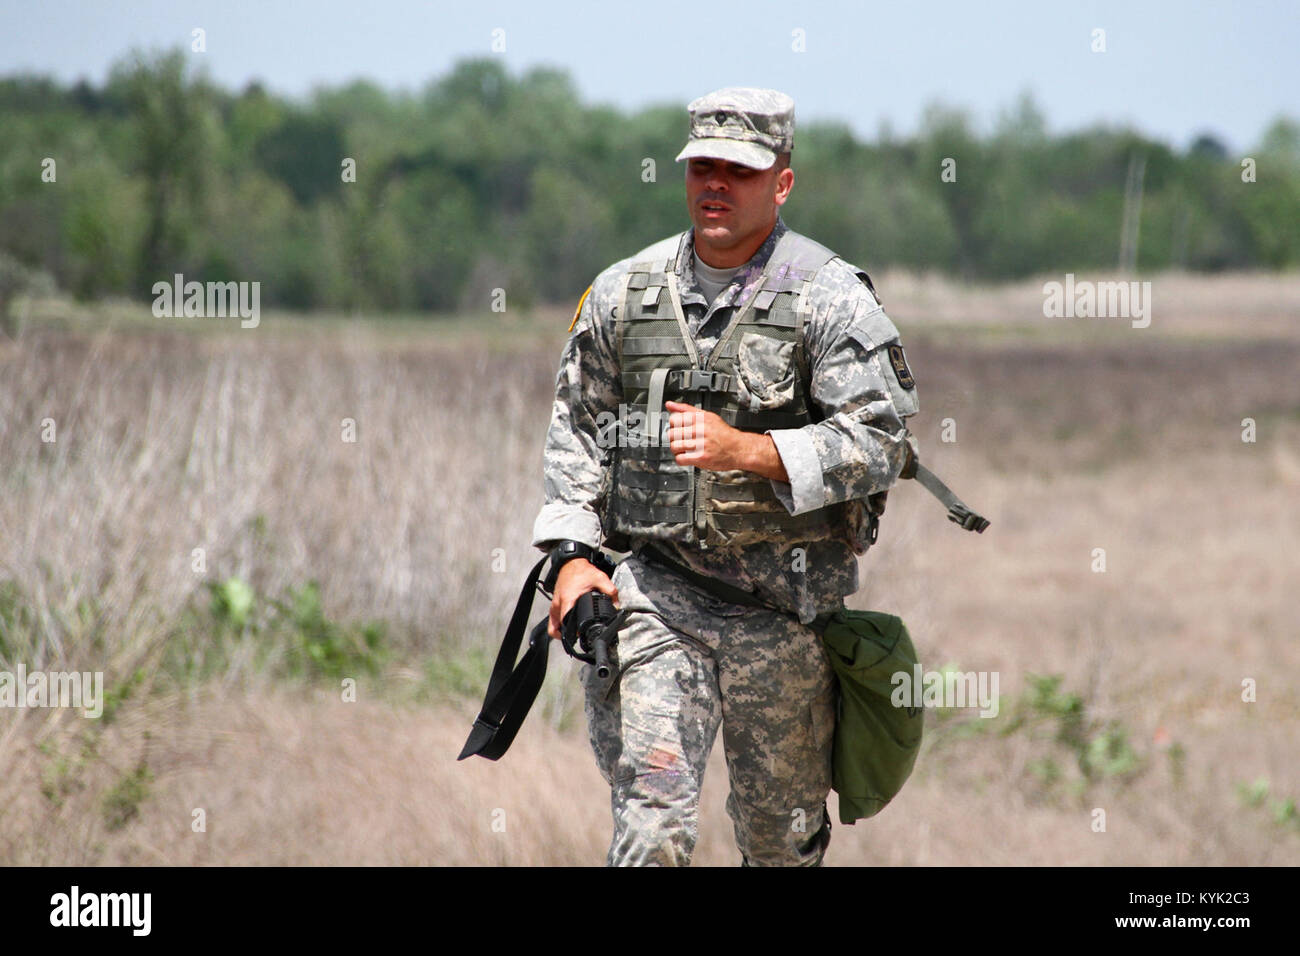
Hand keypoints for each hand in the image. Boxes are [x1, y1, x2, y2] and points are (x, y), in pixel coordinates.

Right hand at [548, 559, 618, 640]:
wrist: (571, 562)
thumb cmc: (581, 570)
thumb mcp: (599, 578)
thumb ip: (609, 590)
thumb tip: (617, 603)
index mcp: (567, 599)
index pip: (565, 622)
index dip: (572, 632)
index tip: (580, 637)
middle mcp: (558, 604)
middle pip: (556, 627)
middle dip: (566, 636)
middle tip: (578, 640)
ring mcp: (555, 604)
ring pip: (553, 625)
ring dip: (561, 632)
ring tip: (573, 636)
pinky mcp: (555, 603)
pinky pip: (553, 619)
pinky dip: (558, 625)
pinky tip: (568, 627)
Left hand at [664, 400, 788, 480]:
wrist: (739, 449)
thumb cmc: (724, 434)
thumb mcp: (707, 416)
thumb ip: (687, 410)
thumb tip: (670, 405)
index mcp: (700, 418)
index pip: (674, 419)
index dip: (673, 425)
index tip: (678, 428)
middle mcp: (700, 430)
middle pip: (672, 433)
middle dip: (674, 438)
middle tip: (681, 440)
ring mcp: (701, 444)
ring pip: (674, 446)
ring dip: (677, 450)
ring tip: (685, 449)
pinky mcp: (702, 457)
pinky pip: (680, 459)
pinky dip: (681, 459)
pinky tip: (688, 456)